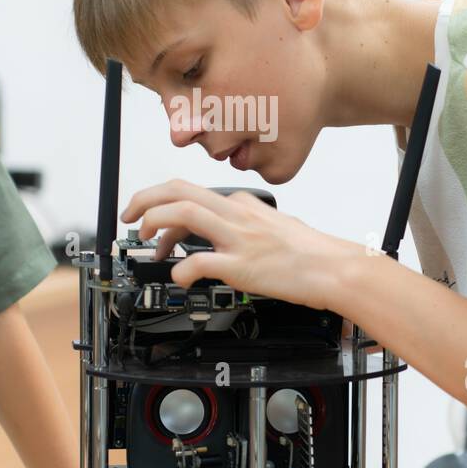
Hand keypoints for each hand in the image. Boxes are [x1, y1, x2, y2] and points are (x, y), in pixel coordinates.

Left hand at [119, 179, 364, 311]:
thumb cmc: (311, 253)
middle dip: (146, 199)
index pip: (193, 193)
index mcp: (243, 204)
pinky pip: (201, 261)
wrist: (335, 269)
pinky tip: (179, 277)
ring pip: (184, 212)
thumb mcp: (276, 225)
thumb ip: (249, 222)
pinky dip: (181, 268)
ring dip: (155, 222)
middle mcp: (237, 214)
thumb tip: (228, 231)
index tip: (155, 225)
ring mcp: (238, 238)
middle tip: (130, 216)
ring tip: (147, 240)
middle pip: (179, 190)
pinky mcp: (242, 265)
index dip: (164, 207)